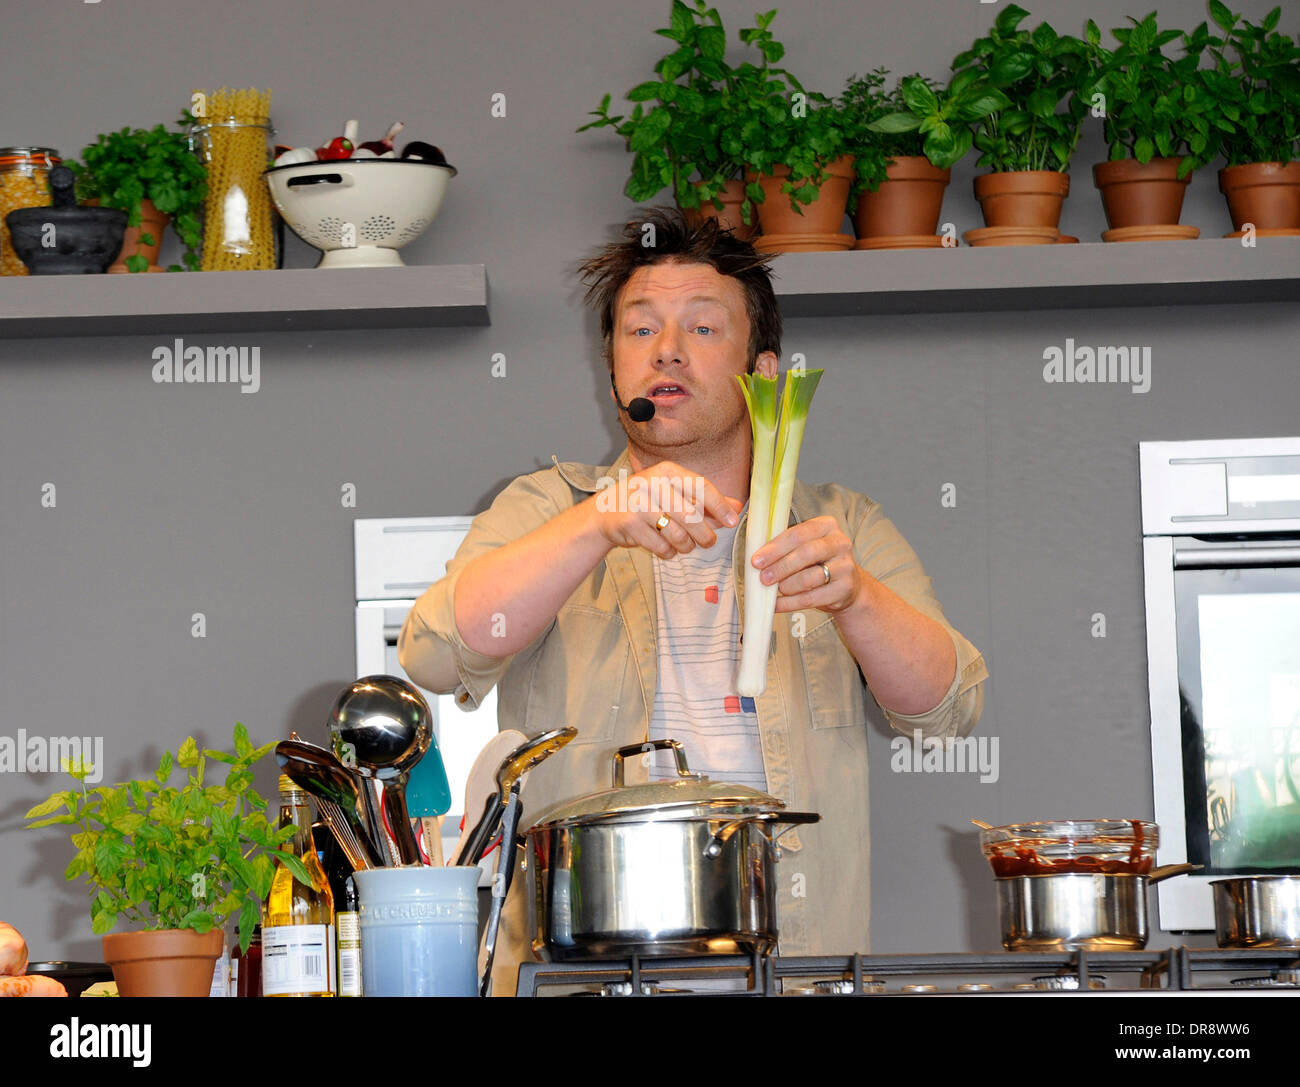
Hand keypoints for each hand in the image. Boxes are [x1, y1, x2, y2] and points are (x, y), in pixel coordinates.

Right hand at [587, 460, 741, 559]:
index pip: (700, 487)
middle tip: (709, 542)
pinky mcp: (629, 524)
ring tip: (683, 544)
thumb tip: (736, 506)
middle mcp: (652, 483)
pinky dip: (668, 552)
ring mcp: (638, 504)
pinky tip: (663, 546)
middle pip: (690, 515)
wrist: (606, 513)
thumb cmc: (646, 502)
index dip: (720, 506)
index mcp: (667, 472)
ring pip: (677, 535)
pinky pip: (661, 547)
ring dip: (685, 545)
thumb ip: (705, 501)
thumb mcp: (674, 494)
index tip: (732, 521)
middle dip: (704, 534)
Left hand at [752, 515, 862, 613]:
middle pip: (805, 554)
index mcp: (827, 526)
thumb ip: (785, 548)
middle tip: (763, 577)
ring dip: (786, 586)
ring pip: (809, 578)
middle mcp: (840, 543)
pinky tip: (777, 604)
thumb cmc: (820, 563)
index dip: (774, 548)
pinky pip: (811, 598)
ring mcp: (845, 566)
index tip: (757, 560)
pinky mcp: (844, 588)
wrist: (848, 586)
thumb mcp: (806, 547)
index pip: (797, 534)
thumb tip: (757, 558)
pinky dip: (790, 603)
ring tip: (775, 590)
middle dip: (780, 567)